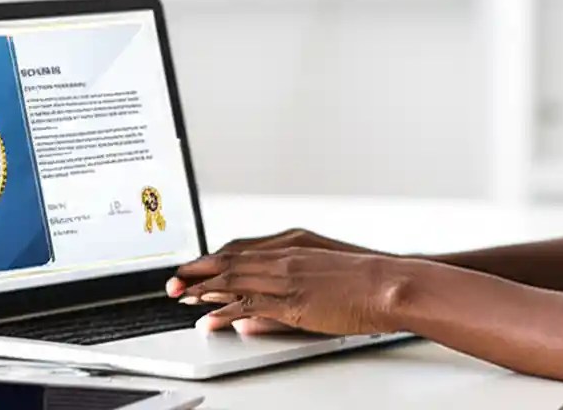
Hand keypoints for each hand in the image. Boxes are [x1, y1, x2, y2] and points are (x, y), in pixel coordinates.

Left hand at [169, 248, 409, 335]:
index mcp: (293, 246)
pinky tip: (210, 316)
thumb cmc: (366, 278)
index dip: (213, 260)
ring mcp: (287, 278)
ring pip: (234, 280)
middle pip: (230, 262)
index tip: (195, 267)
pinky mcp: (292, 300)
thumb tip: (272, 295)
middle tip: (173, 283)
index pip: (242, 250)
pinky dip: (225, 310)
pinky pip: (250, 304)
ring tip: (180, 298)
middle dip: (197, 273)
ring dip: (203, 290)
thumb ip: (293, 280)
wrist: (389, 282)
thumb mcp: (324, 271)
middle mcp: (285, 257)